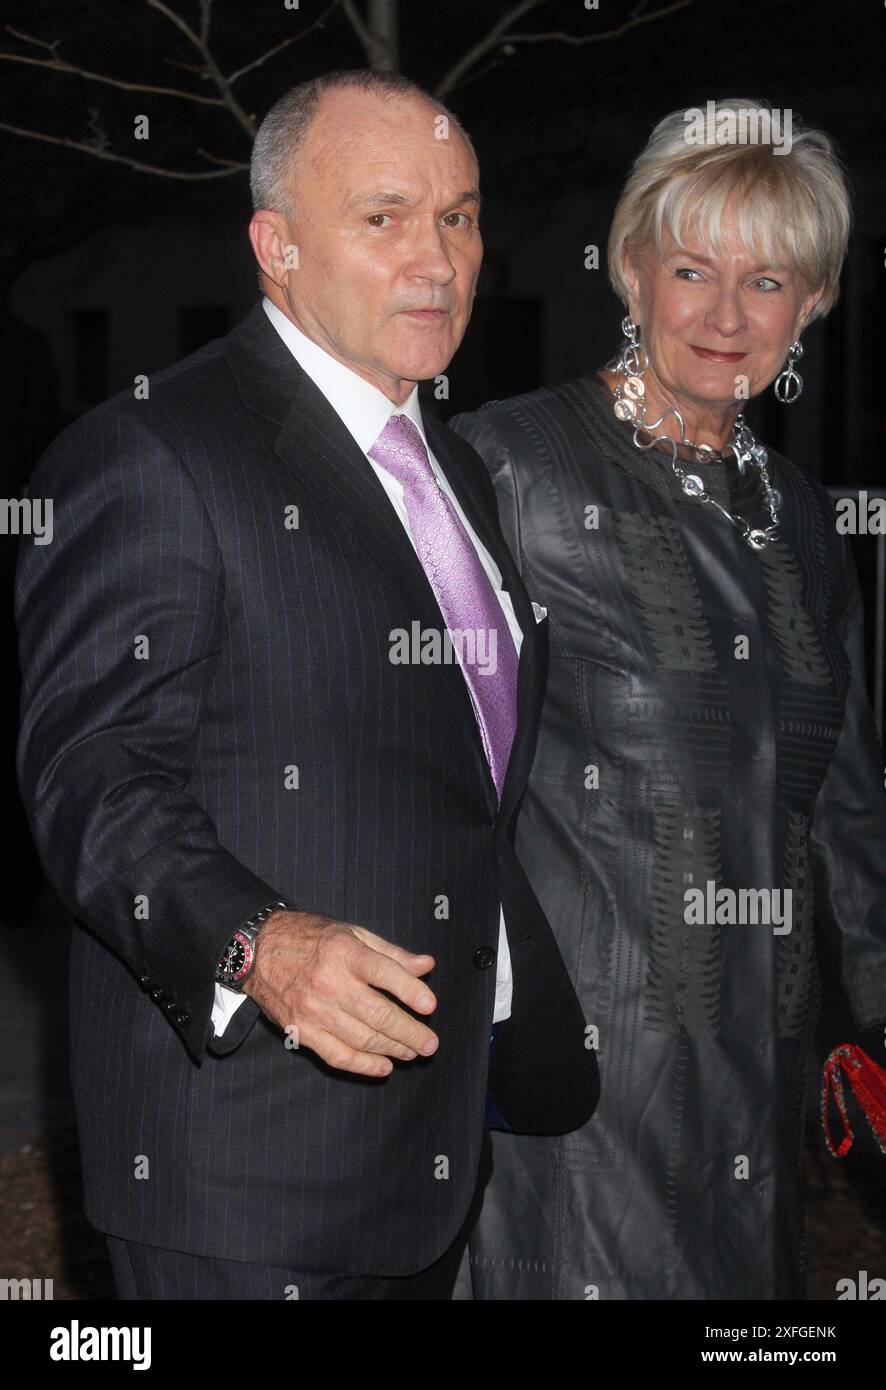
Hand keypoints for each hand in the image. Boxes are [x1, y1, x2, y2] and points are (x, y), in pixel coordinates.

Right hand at [243, 910, 437, 1076]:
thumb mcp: (352, 933)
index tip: (430, 1006)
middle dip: (409, 1032)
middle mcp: (329, 982)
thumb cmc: (310, 939)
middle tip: (430, 1043)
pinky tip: (384, 1066)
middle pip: (378, 1013)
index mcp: (345, 952)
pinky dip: (364, 1065)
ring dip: (392, 1049)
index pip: (384, 973)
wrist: (257, 950)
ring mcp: (313, 1010)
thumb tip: (426, 966)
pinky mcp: (301, 1031)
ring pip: (362, 1038)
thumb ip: (391, 953)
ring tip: (411, 1051)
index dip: (410, 991)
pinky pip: (338, 1056)